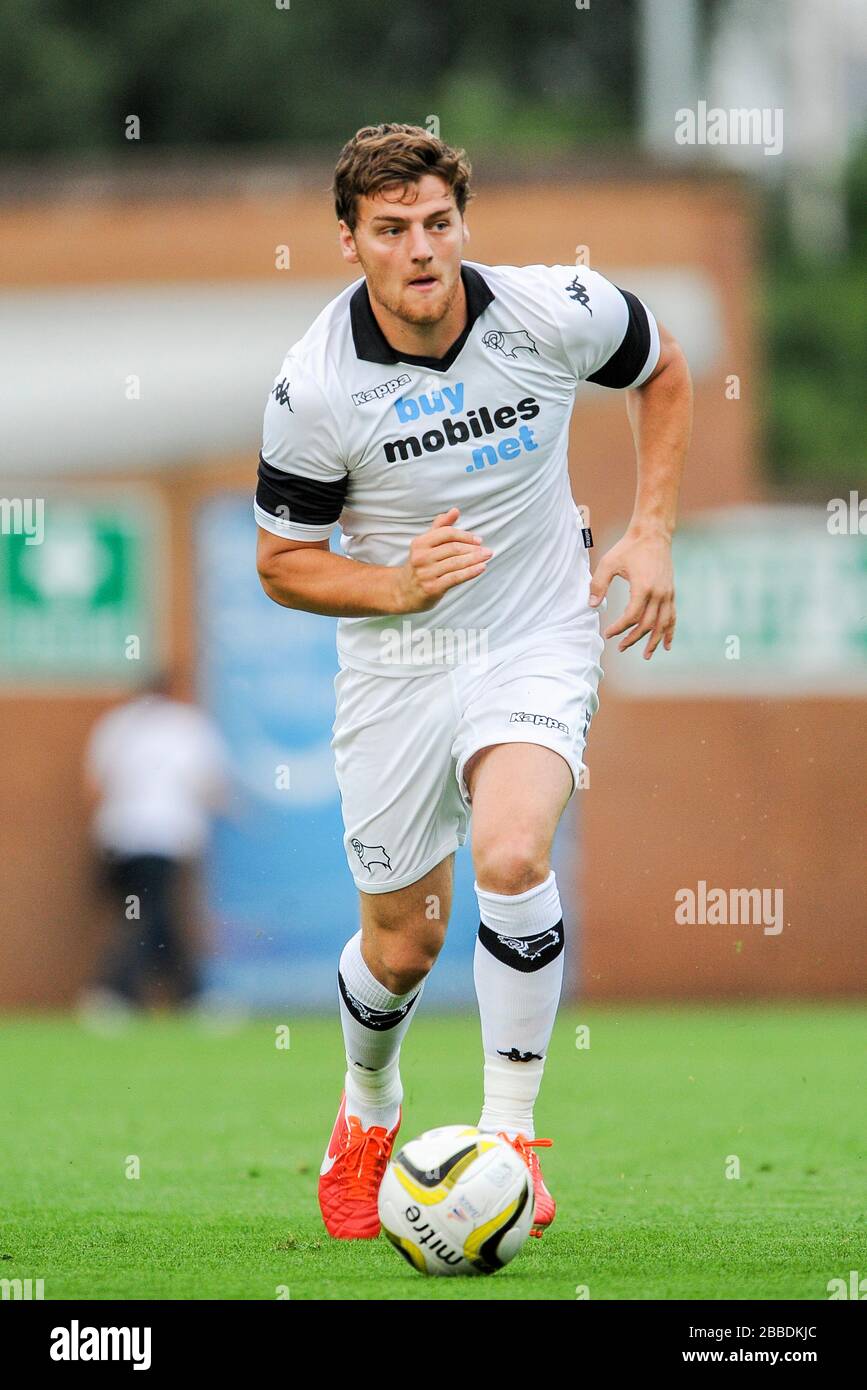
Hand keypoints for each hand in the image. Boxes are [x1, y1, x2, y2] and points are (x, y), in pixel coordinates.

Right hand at [396, 507, 492, 612]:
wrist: (405, 592)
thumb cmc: (421, 565)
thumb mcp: (426, 544)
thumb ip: (441, 527)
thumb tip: (455, 510)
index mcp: (420, 543)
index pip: (446, 533)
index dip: (465, 535)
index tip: (479, 540)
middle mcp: (421, 557)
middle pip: (453, 548)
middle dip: (473, 549)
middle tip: (488, 551)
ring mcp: (426, 573)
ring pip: (456, 563)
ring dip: (475, 559)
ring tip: (487, 557)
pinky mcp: (432, 588)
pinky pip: (455, 578)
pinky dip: (470, 572)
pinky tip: (481, 568)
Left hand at [588, 526, 675, 658]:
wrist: (652, 533)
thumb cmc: (628, 547)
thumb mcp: (608, 562)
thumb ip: (598, 584)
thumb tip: (591, 606)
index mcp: (643, 587)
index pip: (632, 616)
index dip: (619, 628)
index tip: (608, 634)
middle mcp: (658, 593)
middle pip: (648, 625)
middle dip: (634, 639)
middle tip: (621, 647)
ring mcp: (667, 593)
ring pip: (663, 624)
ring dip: (654, 641)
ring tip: (646, 655)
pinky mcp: (671, 592)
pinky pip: (672, 617)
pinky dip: (670, 631)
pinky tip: (667, 645)